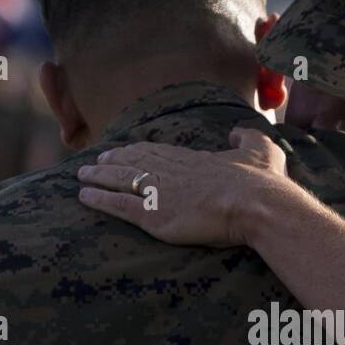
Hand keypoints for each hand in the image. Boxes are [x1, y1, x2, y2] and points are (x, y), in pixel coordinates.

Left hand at [77, 127, 288, 246]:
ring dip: (98, 177)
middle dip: (111, 161)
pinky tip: (83, 196)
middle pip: (132, 162)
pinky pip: (117, 204)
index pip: (156, 151)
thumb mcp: (261, 148)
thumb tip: (235, 129)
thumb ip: (245, 135)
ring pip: (119, 180)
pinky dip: (98, 199)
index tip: (123, 151)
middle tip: (95, 162)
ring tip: (82, 176)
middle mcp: (170, 170)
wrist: (257, 203)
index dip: (136, 151)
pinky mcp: (153, 215)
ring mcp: (159, 191)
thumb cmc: (261, 180)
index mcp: (192, 158)